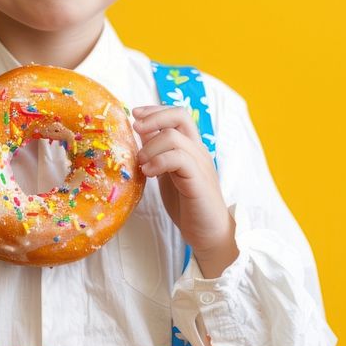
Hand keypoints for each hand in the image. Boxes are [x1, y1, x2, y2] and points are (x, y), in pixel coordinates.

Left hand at [132, 104, 237, 277]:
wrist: (210, 234)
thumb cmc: (188, 205)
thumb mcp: (167, 173)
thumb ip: (158, 153)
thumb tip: (140, 133)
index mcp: (191, 147)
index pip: (177, 115)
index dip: (155, 110)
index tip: (135, 115)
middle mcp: (198, 150)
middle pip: (180, 116)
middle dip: (154, 117)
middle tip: (136, 128)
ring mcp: (200, 164)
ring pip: (174, 136)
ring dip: (150, 146)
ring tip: (141, 163)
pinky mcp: (198, 181)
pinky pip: (178, 159)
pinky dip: (158, 162)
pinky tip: (148, 173)